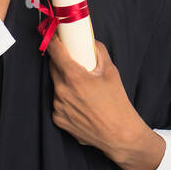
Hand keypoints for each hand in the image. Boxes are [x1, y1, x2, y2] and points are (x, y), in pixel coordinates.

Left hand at [46, 36, 144, 155]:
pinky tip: (81, 103)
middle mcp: (62, 92)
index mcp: (74, 78)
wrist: (119, 135)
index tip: (51, 35)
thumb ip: (99, 53)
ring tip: (83, 88)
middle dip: (60, 61)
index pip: (55, 52)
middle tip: (72, 60)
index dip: (52, 41)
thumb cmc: (117, 104)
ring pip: (57, 86)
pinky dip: (66, 99)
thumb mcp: (111, 72)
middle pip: (54, 68)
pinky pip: (58, 102)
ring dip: (65, 82)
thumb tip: (91, 42)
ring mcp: (58, 107)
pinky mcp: (58, 119)